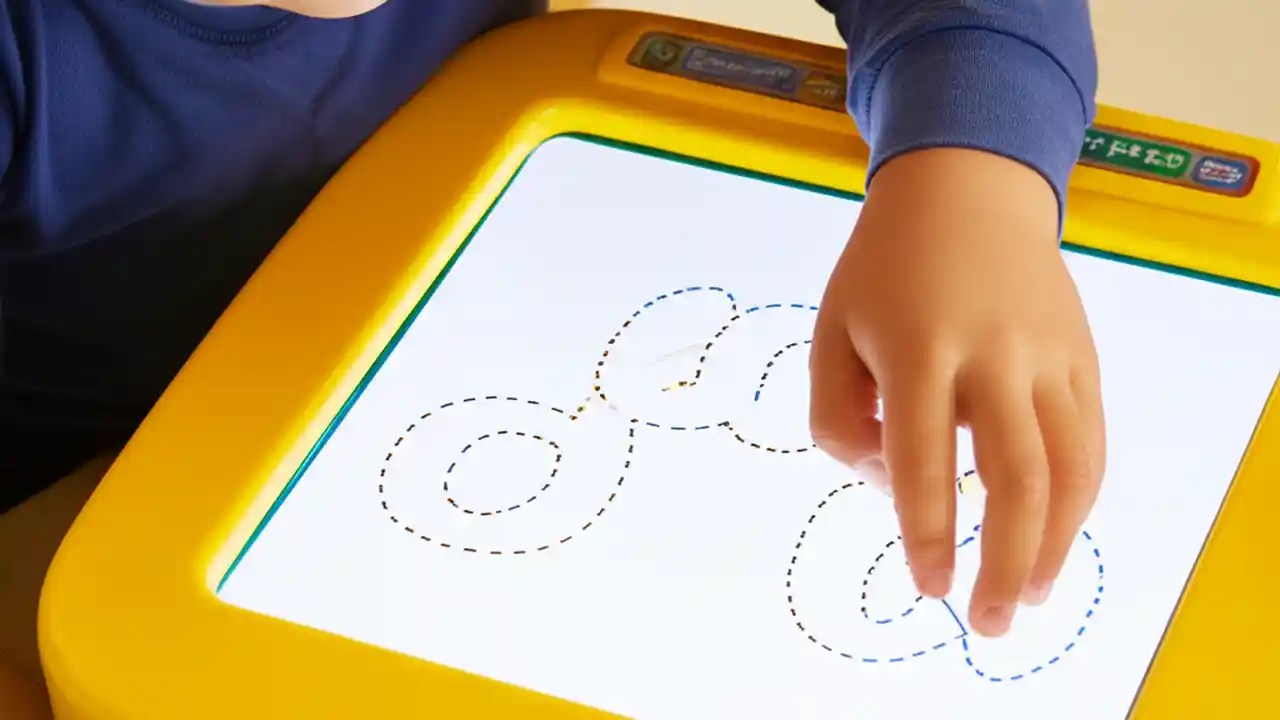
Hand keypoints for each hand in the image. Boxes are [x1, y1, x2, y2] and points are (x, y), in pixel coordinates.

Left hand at [808, 147, 1105, 637]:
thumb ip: (836, 417)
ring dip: (1054, 542)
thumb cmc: (882, 273)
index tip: (929, 585)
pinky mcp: (1082, 354)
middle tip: (986, 622)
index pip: (921, 461)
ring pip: (1069, 466)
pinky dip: (1076, 496)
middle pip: (1014, 476)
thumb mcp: (830, 332)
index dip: (927, 533)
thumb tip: (885, 486)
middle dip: (1002, 560)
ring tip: (1028, 593)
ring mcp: (1047, 354)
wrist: (966, 194)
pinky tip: (1054, 533)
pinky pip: (1089, 440)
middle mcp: (991, 353)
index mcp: (916, 349)